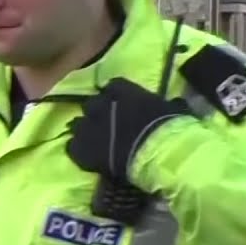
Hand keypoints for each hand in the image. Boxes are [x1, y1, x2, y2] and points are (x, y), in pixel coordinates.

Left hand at [65, 78, 191, 183]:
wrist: (158, 151)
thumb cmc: (170, 127)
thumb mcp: (170, 108)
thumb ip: (162, 104)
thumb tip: (173, 104)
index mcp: (121, 90)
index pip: (112, 86)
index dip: (115, 97)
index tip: (121, 106)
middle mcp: (100, 103)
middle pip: (91, 105)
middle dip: (97, 114)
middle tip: (107, 127)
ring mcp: (88, 125)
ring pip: (78, 124)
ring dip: (86, 131)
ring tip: (94, 144)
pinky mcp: (81, 147)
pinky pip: (72, 146)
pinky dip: (78, 151)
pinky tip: (88, 158)